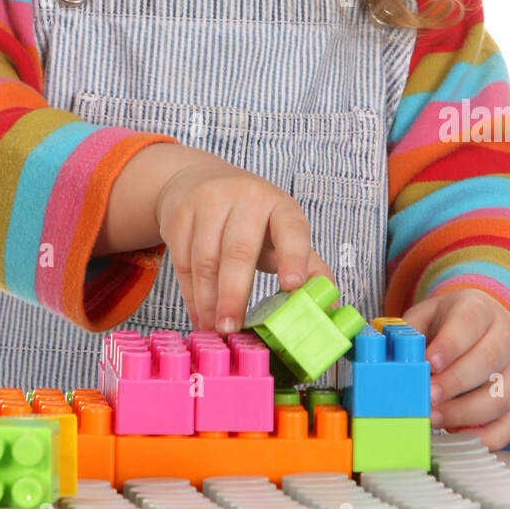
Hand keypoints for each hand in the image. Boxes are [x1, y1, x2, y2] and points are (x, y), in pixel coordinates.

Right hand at [155, 154, 335, 333]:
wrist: (197, 179)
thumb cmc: (249, 217)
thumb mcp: (280, 231)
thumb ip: (306, 264)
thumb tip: (330, 308)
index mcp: (279, 205)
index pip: (291, 229)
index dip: (294, 257)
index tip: (293, 286)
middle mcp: (245, 197)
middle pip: (239, 251)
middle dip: (235, 294)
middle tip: (233, 328)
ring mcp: (208, 202)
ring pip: (206, 260)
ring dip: (209, 302)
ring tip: (216, 329)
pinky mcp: (180, 214)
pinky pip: (182, 262)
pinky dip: (191, 295)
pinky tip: (200, 315)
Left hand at [403, 288, 509, 449]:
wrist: (482, 327)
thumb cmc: (448, 324)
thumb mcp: (427, 316)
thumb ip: (411, 332)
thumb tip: (393, 357)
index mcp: (481, 309)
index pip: (469, 323)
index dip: (449, 345)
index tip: (429, 363)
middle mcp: (509, 337)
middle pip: (488, 360)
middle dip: (454, 383)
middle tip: (428, 396)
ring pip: (503, 396)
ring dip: (466, 412)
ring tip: (436, 417)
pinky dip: (489, 436)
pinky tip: (460, 435)